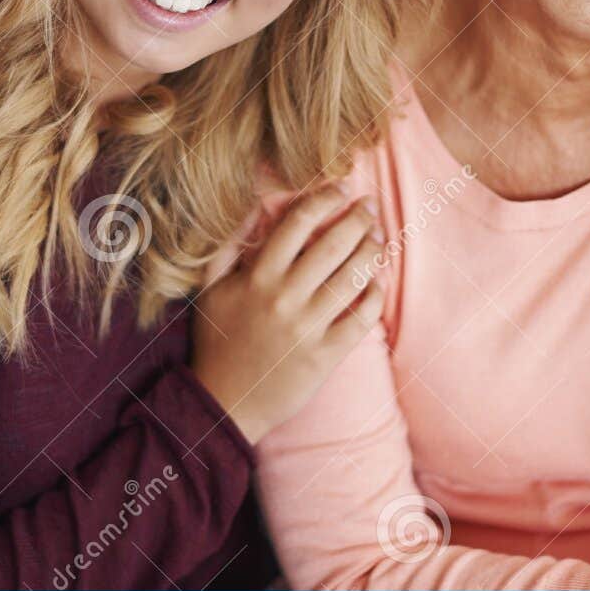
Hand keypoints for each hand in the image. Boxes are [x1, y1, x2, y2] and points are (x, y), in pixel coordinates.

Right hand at [191, 182, 387, 444]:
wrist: (225, 402)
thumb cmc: (218, 341)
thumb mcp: (210, 288)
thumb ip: (229, 245)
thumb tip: (254, 206)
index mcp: (255, 277)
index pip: (296, 224)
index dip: (323, 200)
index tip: (341, 188)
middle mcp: (283, 298)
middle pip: (332, 245)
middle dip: (357, 219)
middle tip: (370, 206)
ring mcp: (306, 328)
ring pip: (352, 278)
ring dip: (371, 252)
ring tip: (379, 240)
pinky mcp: (325, 357)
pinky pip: (360, 319)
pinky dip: (374, 296)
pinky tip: (376, 283)